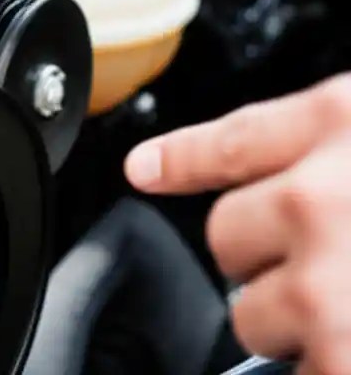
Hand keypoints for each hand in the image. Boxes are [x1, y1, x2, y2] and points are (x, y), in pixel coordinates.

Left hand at [124, 74, 350, 374]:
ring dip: (299, 325)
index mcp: (343, 125)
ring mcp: (322, 285)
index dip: (182, 157)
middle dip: (269, 257)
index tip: (144, 168)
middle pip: (225, 234)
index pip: (233, 141)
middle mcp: (317, 199)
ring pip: (252, 315)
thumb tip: (273, 169)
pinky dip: (325, 367)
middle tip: (338, 263)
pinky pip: (297, 370)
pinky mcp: (339, 354)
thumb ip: (333, 149)